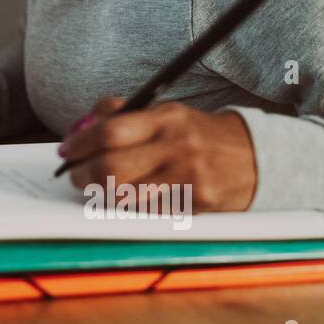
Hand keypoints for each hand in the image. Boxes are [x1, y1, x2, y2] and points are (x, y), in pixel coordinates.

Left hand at [60, 96, 256, 211]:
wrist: (255, 156)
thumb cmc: (198, 134)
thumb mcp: (166, 112)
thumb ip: (124, 113)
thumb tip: (83, 125)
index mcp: (167, 119)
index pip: (110, 131)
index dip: (80, 144)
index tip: (67, 150)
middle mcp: (177, 147)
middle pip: (112, 168)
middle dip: (83, 174)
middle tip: (74, 175)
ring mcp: (189, 178)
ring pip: (126, 196)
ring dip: (101, 194)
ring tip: (95, 188)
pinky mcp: (198, 204)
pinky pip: (149, 211)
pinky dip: (130, 206)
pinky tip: (126, 199)